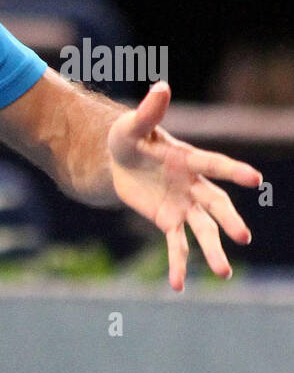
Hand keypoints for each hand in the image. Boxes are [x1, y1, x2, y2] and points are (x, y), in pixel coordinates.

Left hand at [107, 81, 262, 289]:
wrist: (116, 160)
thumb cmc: (129, 137)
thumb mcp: (132, 126)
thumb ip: (149, 112)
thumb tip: (160, 86)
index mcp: (189, 159)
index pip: (214, 165)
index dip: (233, 171)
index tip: (255, 179)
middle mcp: (193, 185)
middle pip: (216, 204)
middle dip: (229, 221)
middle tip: (243, 237)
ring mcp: (183, 205)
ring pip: (203, 230)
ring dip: (212, 251)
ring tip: (224, 274)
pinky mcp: (168, 220)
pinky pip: (176, 244)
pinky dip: (178, 263)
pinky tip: (177, 285)